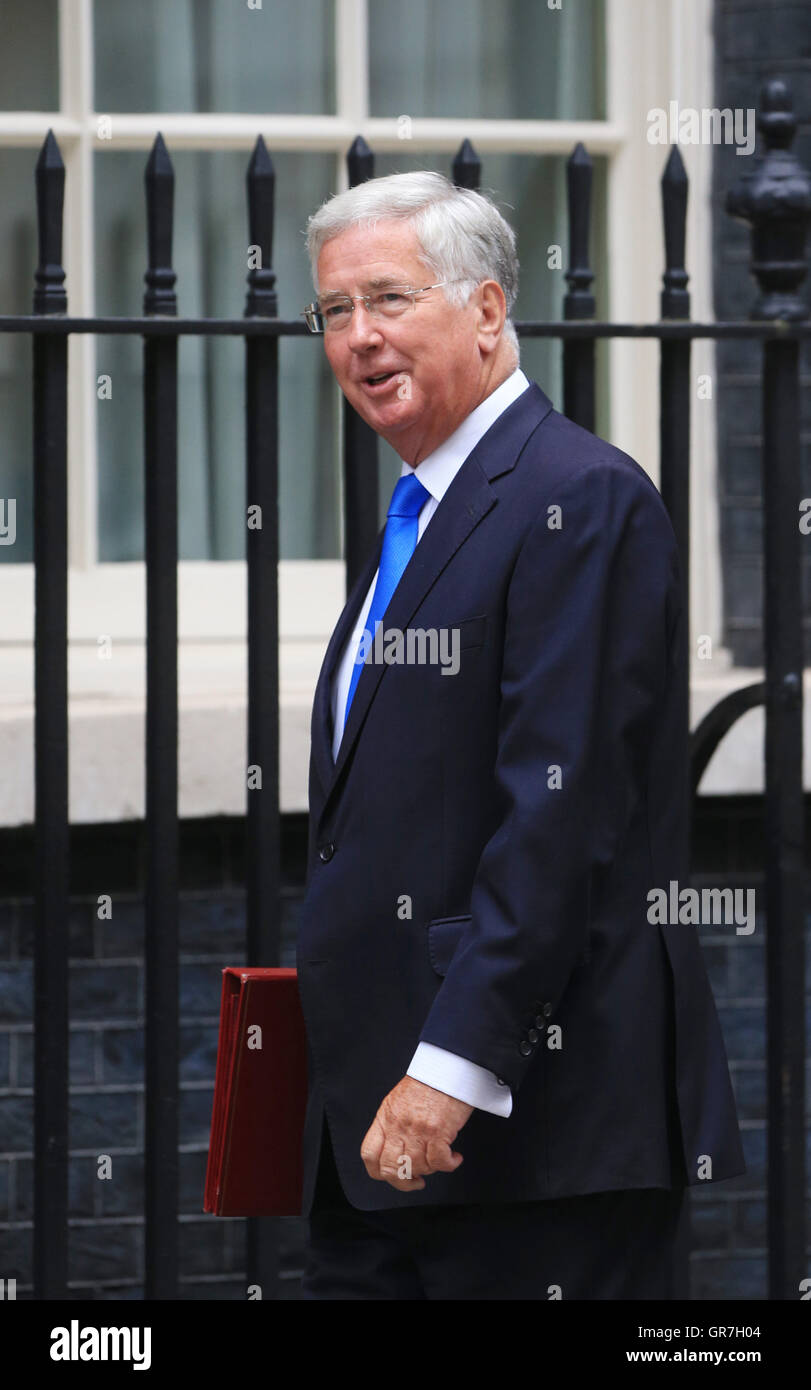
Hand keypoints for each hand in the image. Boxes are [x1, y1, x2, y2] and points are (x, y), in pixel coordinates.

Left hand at [360, 1075, 473, 1191]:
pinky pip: (440, 1162)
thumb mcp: (397, 1100)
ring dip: (430, 1170)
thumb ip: (391, 1124)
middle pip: (390, 1169)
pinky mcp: (439, 1131)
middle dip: (404, 1182)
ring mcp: (418, 1130)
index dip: (378, 1172)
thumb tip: (394, 1149)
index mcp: (385, 1118)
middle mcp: (398, 1126)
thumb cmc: (426, 1081)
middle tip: (415, 1180)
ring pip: (417, 1167)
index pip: (369, 1154)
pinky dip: (449, 1165)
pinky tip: (454, 1158)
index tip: (391, 1176)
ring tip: (439, 1161)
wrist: (446, 1066)